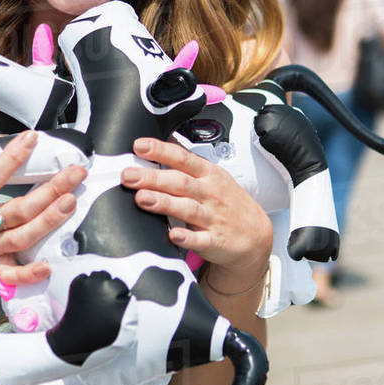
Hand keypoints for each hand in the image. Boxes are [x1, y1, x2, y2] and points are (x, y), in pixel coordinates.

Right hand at [0, 131, 85, 285]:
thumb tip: (8, 136)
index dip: (12, 158)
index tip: (32, 139)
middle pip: (18, 210)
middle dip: (50, 190)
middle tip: (74, 173)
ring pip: (22, 237)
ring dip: (50, 220)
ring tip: (71, 201)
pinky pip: (10, 274)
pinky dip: (28, 274)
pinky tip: (48, 266)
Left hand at [121, 137, 272, 274]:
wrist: (255, 235)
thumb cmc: (228, 203)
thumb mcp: (212, 176)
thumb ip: (186, 164)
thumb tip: (160, 143)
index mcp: (208, 175)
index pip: (183, 158)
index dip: (161, 151)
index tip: (140, 146)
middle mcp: (209, 194)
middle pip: (180, 182)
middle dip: (153, 178)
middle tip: (128, 176)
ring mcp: (212, 218)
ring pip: (187, 208)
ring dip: (164, 203)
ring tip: (141, 199)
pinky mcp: (214, 241)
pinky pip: (200, 240)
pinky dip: (187, 238)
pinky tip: (173, 235)